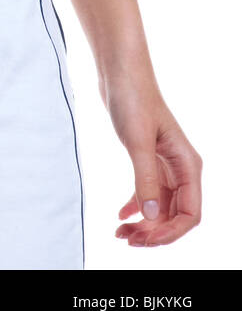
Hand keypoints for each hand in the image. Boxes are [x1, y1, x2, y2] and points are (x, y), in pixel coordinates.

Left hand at [101, 75, 201, 247]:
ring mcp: (165, 164)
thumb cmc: (133, 99)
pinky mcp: (148, 159)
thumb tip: (151, 217)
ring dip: (143, 223)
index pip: (190, 214)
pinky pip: (148, 192)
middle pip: (175, 214)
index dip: (170, 232)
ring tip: (120, 232)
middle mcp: (181, 168)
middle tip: (126, 239)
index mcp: (187, 165)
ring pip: (160, 206)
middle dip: (153, 232)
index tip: (144, 238)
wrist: (119, 72)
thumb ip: (145, 180)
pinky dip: (136, 206)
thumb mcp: (137, 141)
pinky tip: (121, 214)